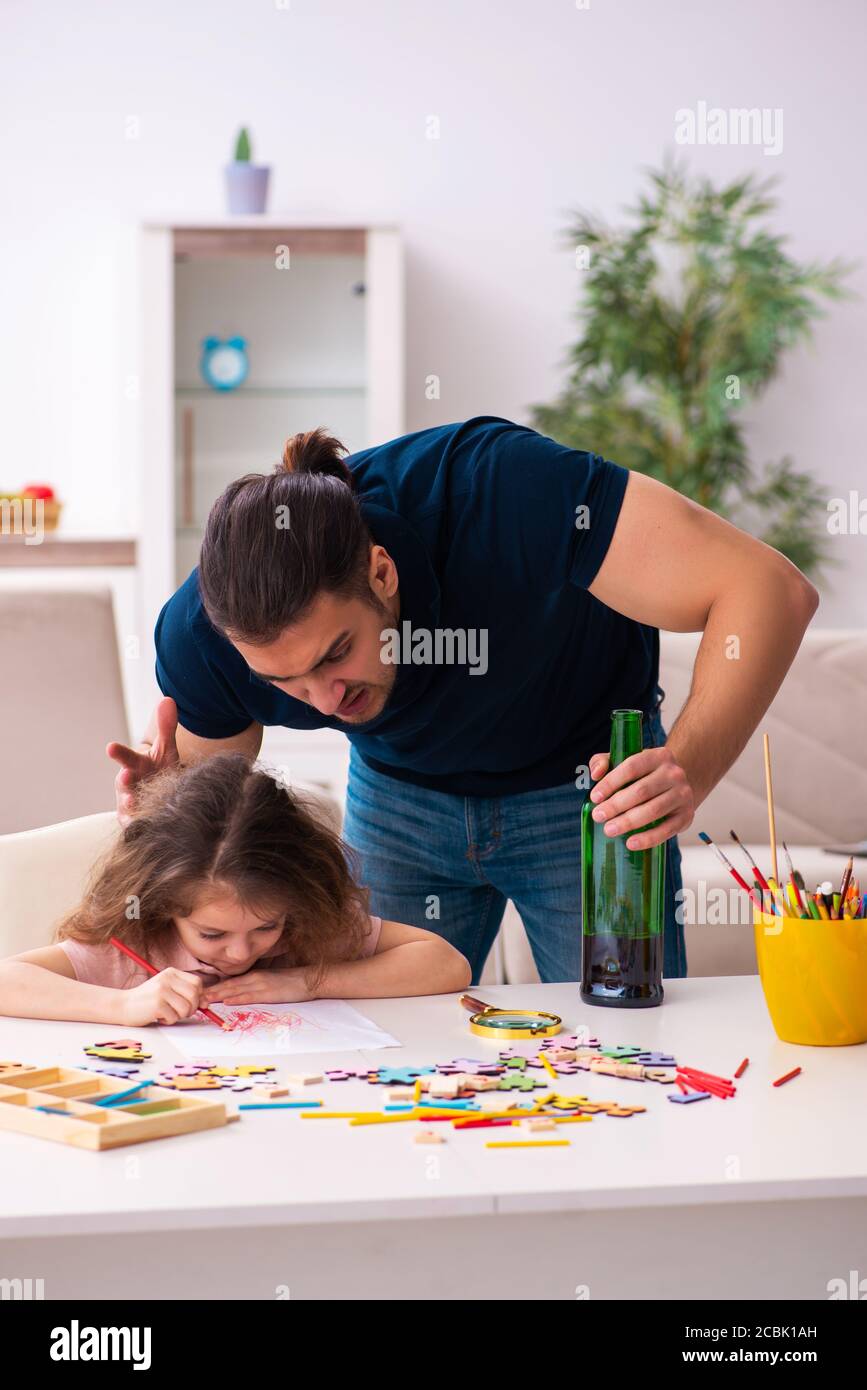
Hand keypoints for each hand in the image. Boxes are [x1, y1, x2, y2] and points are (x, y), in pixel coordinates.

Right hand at [107, 697, 179, 826]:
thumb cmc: (161, 768)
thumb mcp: (166, 748)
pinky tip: (141, 827)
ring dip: (129, 805)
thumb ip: (166, 727)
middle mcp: (130, 785)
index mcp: (135, 765)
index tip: (110, 747)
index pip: (126, 757)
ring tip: (133, 804)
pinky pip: (134, 825)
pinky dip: (137, 826)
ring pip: (127, 806)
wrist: (162, 791)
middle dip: (124, 781)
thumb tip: (168, 699)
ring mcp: (132, 804)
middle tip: (125, 777)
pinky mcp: (136, 822)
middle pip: (124, 784)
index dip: (119, 753)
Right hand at [119, 967, 203, 1026]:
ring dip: (179, 1016)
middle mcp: (167, 979)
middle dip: (191, 1008)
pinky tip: (158, 1017)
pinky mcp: (156, 1004)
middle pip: (194, 995)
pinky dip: (168, 1021)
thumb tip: (206, 1002)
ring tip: (168, 1014)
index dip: (198, 996)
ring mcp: (161, 991)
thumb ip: (184, 992)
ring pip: (186, 1008)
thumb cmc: (147, 1000)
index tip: (192, 1004)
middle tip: (181, 1013)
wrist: (123, 1005)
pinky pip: (174, 1017)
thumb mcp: (166, 989)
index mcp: (171, 973)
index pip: (197, 983)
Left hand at [200, 969, 312, 1007]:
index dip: (214, 987)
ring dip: (219, 995)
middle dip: (211, 991)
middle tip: (195, 997)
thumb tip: (236, 994)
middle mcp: (254, 978)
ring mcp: (261, 984)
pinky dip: (238, 998)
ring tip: (205, 1000)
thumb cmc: (289, 982)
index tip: (199, 993)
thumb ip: (253, 986)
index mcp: (253, 976)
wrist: (307, 980)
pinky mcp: (269, 993)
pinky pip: (250, 996)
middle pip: (228, 985)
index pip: (229, 982)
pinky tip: (228, 1001)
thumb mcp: (268, 981)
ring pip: (235, 990)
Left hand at [587, 745, 695, 849]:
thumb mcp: (625, 761)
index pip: (632, 767)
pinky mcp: (686, 815)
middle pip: (642, 791)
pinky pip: (666, 830)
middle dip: (616, 805)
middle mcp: (673, 773)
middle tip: (598, 816)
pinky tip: (630, 843)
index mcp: (657, 756)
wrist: (676, 786)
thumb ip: (604, 761)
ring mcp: (683, 794)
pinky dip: (648, 838)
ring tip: (609, 830)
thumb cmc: (644, 775)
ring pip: (653, 810)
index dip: (611, 782)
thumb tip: (595, 774)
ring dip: (628, 822)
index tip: (595, 797)